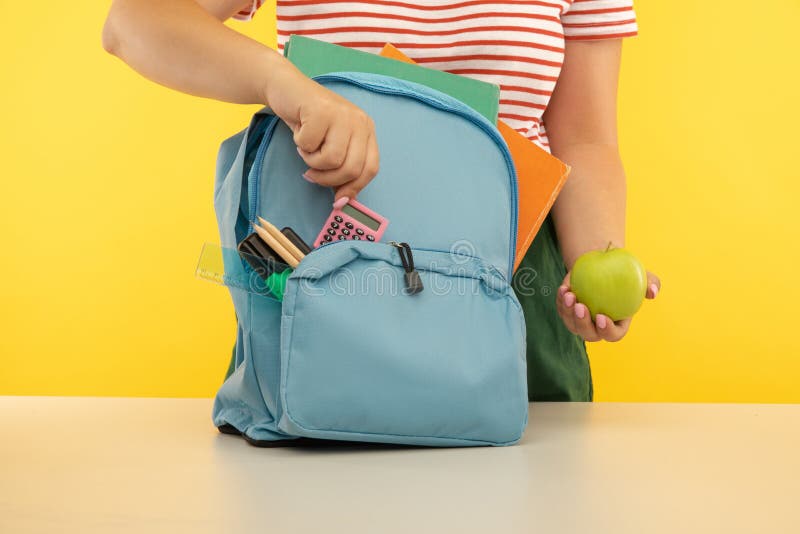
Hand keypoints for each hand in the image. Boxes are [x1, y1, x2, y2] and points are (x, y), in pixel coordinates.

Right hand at [264, 62, 379, 200]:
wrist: (287, 89)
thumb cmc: (309, 121)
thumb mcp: (331, 145)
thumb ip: (342, 169)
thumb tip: (343, 201)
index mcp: (367, 131)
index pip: (370, 169)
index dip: (353, 188)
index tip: (337, 200)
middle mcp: (359, 121)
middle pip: (351, 169)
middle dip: (327, 179)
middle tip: (311, 173)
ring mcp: (342, 114)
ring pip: (331, 160)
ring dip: (312, 160)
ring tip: (306, 146)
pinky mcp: (321, 110)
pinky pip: (310, 146)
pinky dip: (300, 144)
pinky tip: (300, 130)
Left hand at [556, 270, 660, 341]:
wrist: (603, 266)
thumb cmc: (625, 275)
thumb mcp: (640, 277)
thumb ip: (651, 284)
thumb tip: (653, 292)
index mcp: (617, 325)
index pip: (613, 335)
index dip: (607, 330)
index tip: (602, 317)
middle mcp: (597, 327)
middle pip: (589, 334)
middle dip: (583, 323)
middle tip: (580, 306)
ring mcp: (580, 321)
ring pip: (572, 324)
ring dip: (567, 312)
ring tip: (569, 295)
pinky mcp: (568, 311)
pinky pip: (562, 310)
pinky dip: (560, 301)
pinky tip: (563, 289)